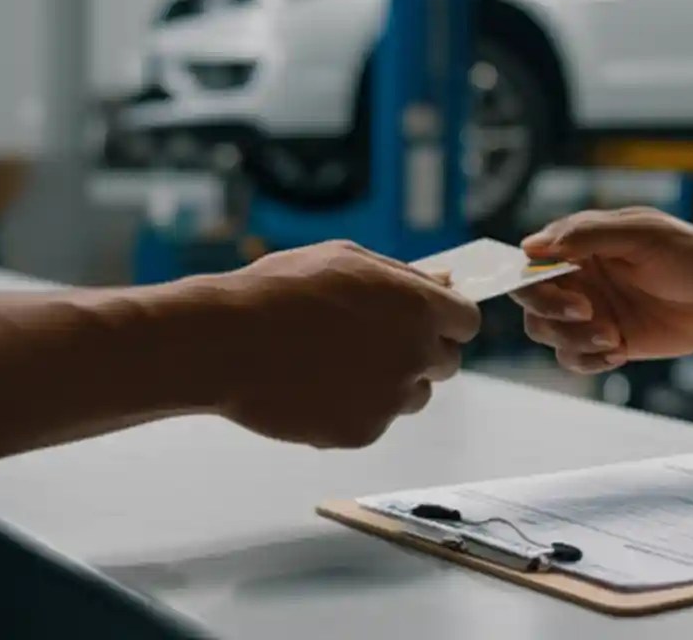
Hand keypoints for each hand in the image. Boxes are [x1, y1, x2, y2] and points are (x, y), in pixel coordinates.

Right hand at [218, 240, 480, 447]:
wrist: (225, 343)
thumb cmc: (280, 290)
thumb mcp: (345, 260)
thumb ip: (403, 274)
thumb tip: (444, 279)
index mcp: (418, 306)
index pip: (466, 322)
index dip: (445, 320)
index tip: (422, 321)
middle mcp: (414, 354)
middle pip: (445, 363)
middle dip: (420, 353)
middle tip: (371, 341)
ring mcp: (390, 398)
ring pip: (412, 396)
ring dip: (390, 383)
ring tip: (335, 363)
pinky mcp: (363, 432)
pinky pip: (373, 421)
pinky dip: (352, 408)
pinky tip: (313, 386)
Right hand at [512, 208, 692, 374]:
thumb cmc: (690, 253)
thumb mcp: (641, 233)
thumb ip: (587, 234)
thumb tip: (532, 246)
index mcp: (579, 248)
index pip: (530, 265)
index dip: (534, 281)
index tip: (565, 287)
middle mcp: (578, 280)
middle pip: (531, 304)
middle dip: (553, 312)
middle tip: (590, 312)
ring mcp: (590, 314)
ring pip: (548, 334)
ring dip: (573, 339)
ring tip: (613, 337)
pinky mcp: (607, 342)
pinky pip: (573, 359)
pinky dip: (587, 360)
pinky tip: (618, 351)